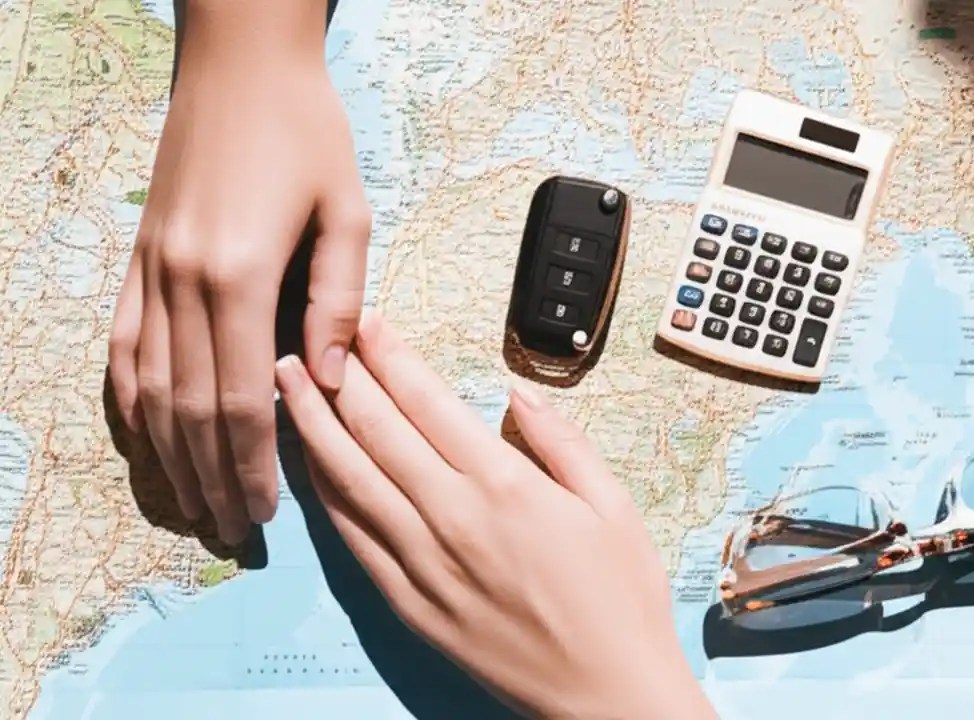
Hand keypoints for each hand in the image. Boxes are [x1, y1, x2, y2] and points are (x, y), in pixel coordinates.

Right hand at [107, 2, 370, 542]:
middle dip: (210, 478)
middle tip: (230, 530)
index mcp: (241, 277)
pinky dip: (131, 401)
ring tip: (191, 507)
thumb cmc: (308, 134)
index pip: (241, 399)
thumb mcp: (347, 214)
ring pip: (149, 389)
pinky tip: (147, 438)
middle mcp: (183, 283)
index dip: (251, 464)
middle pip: (190, 408)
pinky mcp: (137, 261)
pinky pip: (122, 347)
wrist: (240, 67)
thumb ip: (338, 304)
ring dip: (169, 456)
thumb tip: (331, 385)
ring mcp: (150, 273)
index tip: (264, 511)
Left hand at [274, 312, 716, 719]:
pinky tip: (310, 465)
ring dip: (312, 425)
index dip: (390, 357)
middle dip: (338, 376)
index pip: (427, 403)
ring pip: (349, 480)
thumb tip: (516, 395)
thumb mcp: (613, 505)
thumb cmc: (622, 599)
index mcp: (506, 485)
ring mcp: (423, 564)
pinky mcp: (408, 605)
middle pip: (376, 431)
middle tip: (309, 336)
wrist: (606, 694)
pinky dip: (324, 493)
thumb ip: (561, 442)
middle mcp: (453, 518)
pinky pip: (353, 538)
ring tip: (286, 384)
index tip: (366, 322)